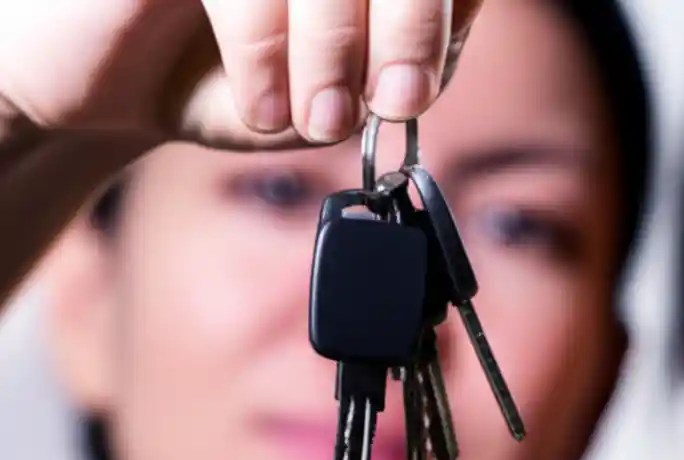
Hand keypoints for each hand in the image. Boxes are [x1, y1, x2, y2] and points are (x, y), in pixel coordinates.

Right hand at [0, 0, 482, 149]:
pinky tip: (261, 108)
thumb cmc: (245, 83)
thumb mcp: (347, 87)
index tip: (416, 89)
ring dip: (331, 51)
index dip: (440, 13)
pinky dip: (262, 49)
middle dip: (407, 29)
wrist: (125, 95)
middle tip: (394, 102)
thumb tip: (459, 14)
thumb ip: (410, 56)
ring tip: (315, 121)